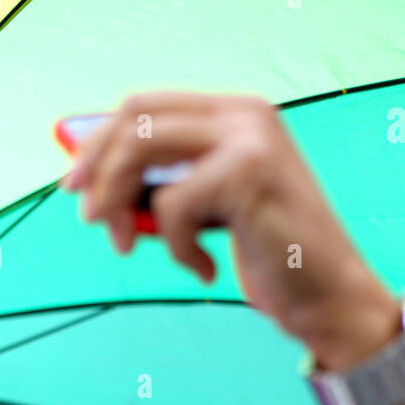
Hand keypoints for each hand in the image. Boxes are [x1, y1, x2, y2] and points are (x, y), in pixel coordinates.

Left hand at [61, 91, 400, 370]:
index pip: (145, 106)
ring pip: (142, 153)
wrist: (329, 298)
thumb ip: (167, 185)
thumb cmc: (272, 259)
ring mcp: (249, 140)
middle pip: (135, 118)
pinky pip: (171, 205)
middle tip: (93, 221)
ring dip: (123, 207)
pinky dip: (176, 248)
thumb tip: (94, 184)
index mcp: (235, 113)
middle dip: (100, 171)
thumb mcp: (211, 211)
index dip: (99, 143)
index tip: (75, 185)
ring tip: (131, 246)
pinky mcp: (248, 176)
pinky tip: (204, 269)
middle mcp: (244, 114)